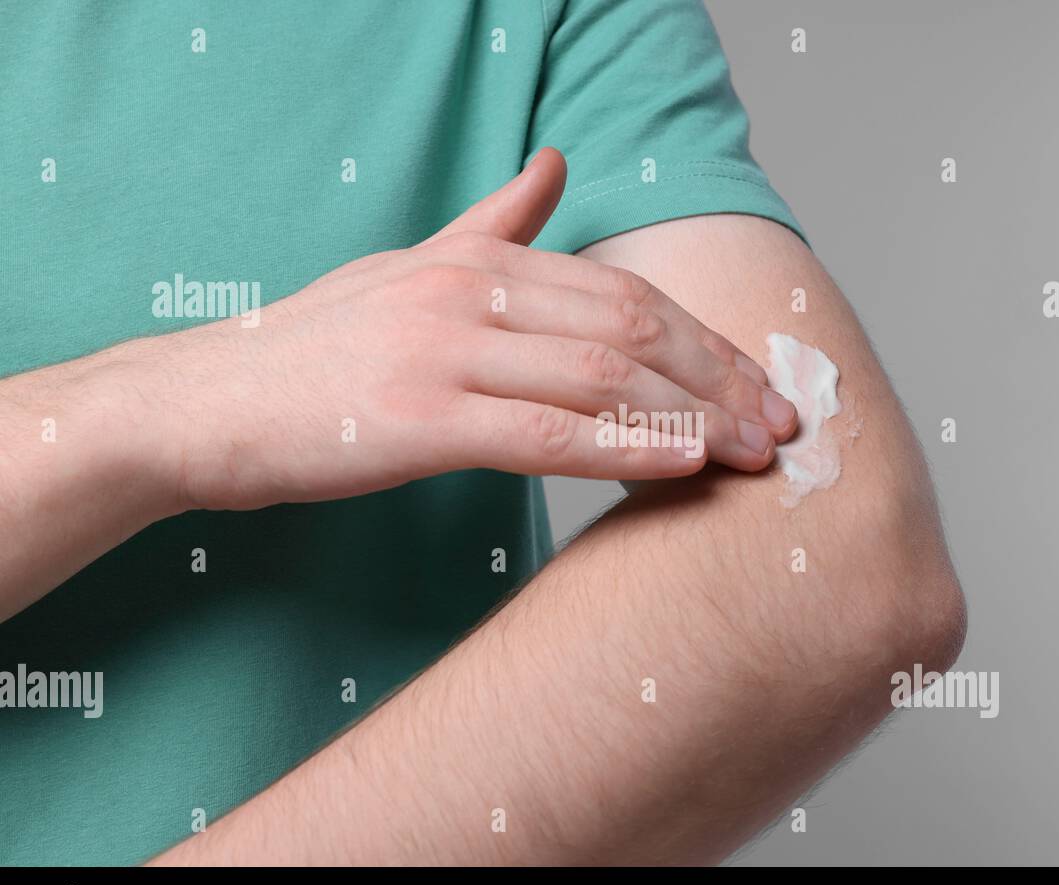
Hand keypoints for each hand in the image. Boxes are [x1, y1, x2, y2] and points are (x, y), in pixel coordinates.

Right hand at [165, 148, 798, 510]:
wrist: (202, 403)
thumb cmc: (312, 348)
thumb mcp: (409, 267)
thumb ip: (492, 224)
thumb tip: (554, 166)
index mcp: (478, 263)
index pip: (624, 294)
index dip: (705, 340)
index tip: (759, 382)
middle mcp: (470, 294)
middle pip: (632, 329)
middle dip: (720, 378)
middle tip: (779, 424)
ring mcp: (444, 352)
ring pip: (601, 378)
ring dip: (692, 417)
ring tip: (752, 453)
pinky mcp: (417, 418)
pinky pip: (544, 434)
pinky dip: (624, 448)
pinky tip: (681, 466)